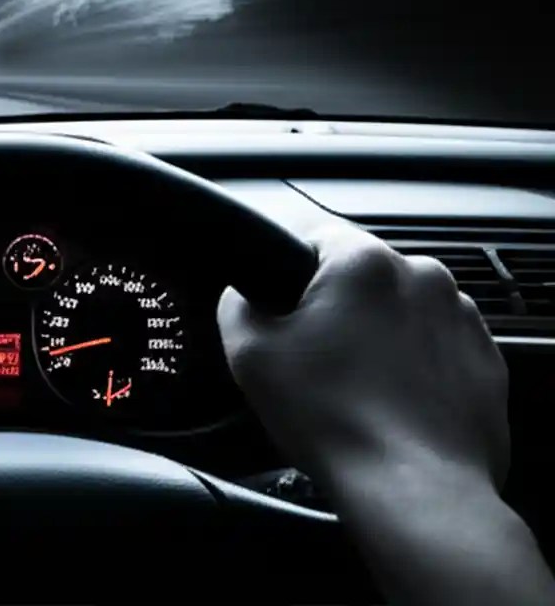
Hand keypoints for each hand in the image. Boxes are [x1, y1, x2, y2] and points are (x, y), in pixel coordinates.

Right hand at [217, 223, 508, 495]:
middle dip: (335, 310)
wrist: (411, 488)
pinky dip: (413, 369)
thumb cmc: (334, 420)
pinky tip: (389, 406)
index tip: (278, 311)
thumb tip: (244, 294)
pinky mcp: (487, 361)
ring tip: (353, 390)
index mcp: (363, 261)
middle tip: (311, 361)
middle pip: (360, 277)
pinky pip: (436, 350)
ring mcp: (463, 318)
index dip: (284, 271)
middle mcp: (424, 276)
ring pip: (400, 313)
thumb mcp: (249, 354)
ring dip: (377, 337)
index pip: (312, 235)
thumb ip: (236, 304)